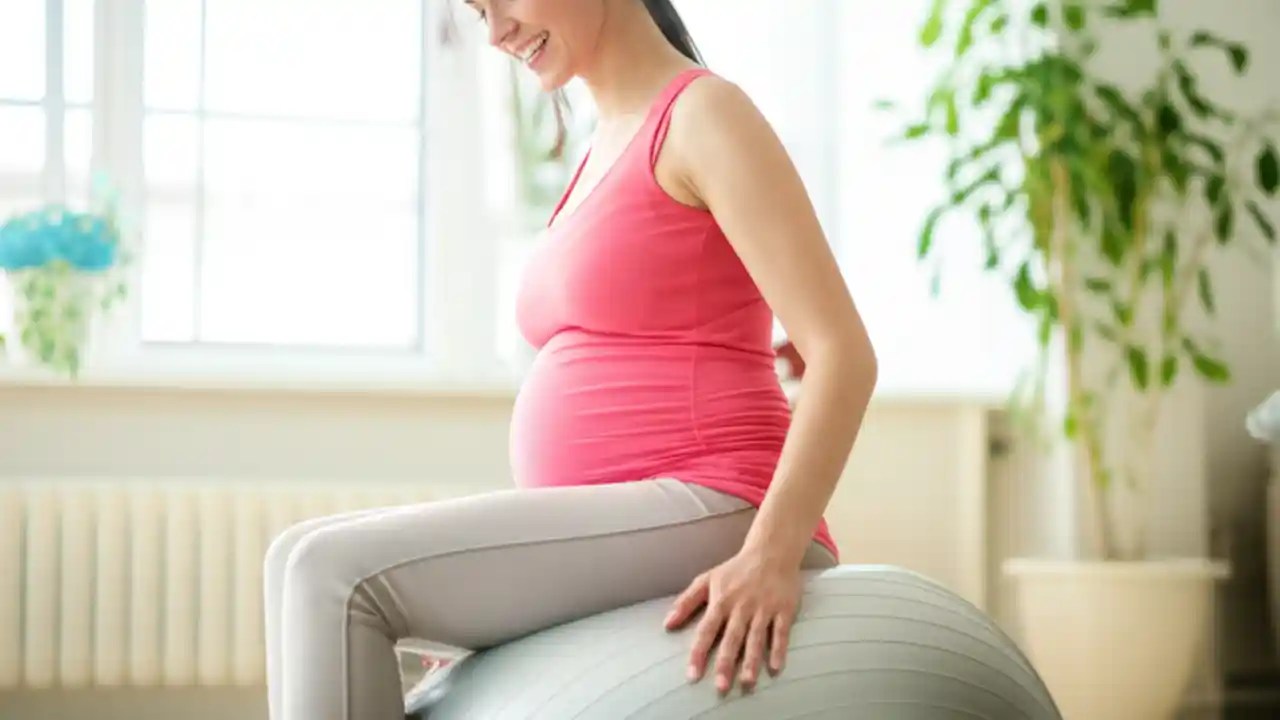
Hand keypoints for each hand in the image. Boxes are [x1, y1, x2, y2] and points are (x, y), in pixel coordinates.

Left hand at [663, 550, 803, 694]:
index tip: (692, 675)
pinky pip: (780, 632)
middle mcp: (742, 607)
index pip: (706, 630)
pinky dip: (778, 649)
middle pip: (732, 638)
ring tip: (746, 682)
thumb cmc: (736, 569)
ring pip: (756, 638)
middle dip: (726, 663)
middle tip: (720, 687)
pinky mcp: (784, 609)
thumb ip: (686, 602)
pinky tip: (775, 668)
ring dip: (751, 661)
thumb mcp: (707, 580)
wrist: (771, 551)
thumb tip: (666, 624)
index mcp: (721, 601)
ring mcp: (764, 608)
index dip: (698, 653)